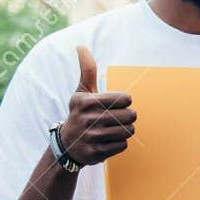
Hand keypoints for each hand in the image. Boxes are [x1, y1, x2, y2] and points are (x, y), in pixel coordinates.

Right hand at [58, 46, 135, 166]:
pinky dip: (119, 143)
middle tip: (114, 118)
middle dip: (127, 117)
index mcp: (86, 102)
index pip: (125, 99)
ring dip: (124, 130)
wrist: (67, 144)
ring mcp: (92, 137)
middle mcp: (87, 119)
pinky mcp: (97, 152)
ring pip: (129, 131)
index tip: (114, 104)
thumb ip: (87, 70)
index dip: (124, 102)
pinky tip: (106, 140)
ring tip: (110, 129)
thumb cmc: (80, 113)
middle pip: (131, 116)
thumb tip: (81, 46)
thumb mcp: (82, 92)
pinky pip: (123, 145)